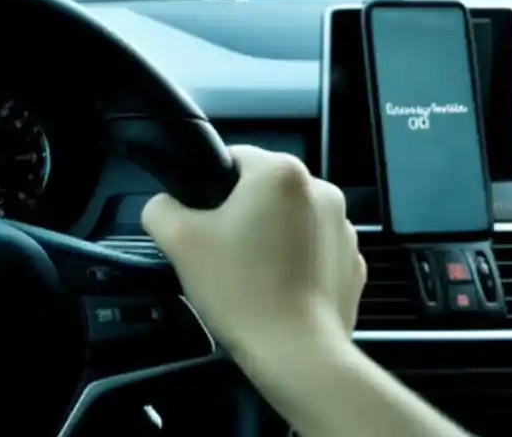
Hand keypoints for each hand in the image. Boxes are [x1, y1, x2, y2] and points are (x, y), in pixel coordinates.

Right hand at [141, 145, 365, 369]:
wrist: (295, 353)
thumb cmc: (241, 291)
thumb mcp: (178, 240)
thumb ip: (159, 208)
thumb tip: (164, 205)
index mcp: (280, 172)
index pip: (233, 157)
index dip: (208, 188)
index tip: (201, 222)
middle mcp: (321, 191)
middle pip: (262, 191)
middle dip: (240, 215)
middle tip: (219, 252)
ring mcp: (344, 229)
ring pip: (289, 220)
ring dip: (268, 237)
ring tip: (248, 274)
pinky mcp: (352, 263)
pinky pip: (312, 250)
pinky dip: (293, 262)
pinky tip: (274, 288)